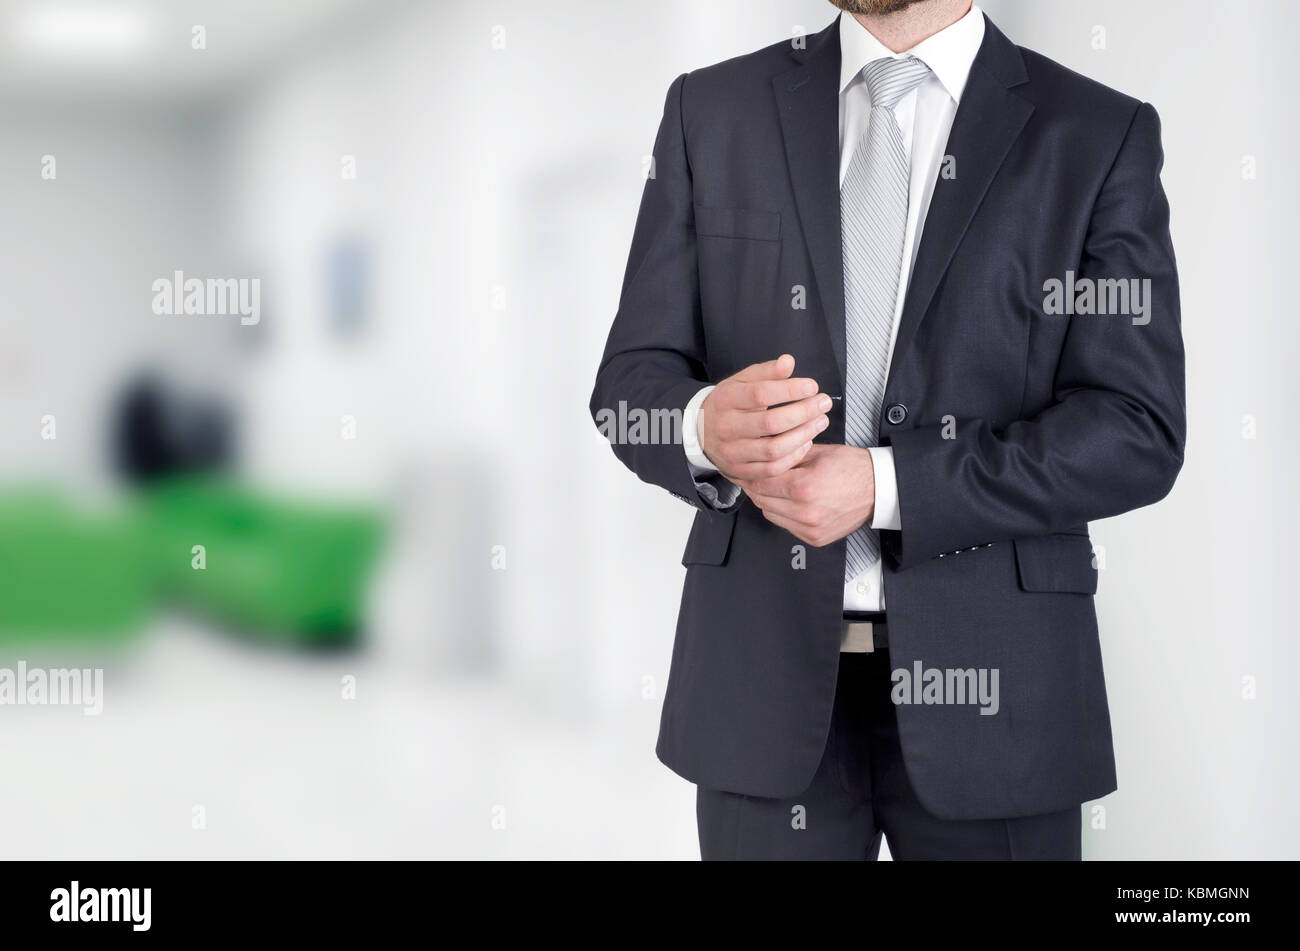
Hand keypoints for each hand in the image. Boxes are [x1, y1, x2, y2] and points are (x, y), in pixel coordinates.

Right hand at [697, 354, 831, 481]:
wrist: (701, 431)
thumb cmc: (728, 404)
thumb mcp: (741, 382)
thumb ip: (766, 372)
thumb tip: (788, 361)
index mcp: (726, 400)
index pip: (760, 394)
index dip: (790, 390)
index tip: (812, 386)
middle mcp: (726, 427)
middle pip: (770, 422)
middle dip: (803, 412)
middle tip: (823, 403)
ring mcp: (732, 452)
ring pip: (774, 448)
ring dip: (803, 435)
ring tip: (820, 422)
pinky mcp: (740, 471)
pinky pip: (772, 469)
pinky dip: (793, 457)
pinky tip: (806, 443)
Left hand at [739, 444, 875, 547]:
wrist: (879, 488)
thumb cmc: (853, 468)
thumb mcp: (817, 452)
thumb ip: (786, 456)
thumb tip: (761, 458)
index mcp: (804, 487)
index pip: (760, 483)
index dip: (749, 474)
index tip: (745, 468)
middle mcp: (806, 511)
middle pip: (761, 500)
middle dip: (757, 486)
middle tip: (758, 475)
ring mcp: (810, 528)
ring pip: (770, 514)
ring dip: (768, 501)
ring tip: (778, 487)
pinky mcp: (815, 538)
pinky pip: (786, 526)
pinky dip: (783, 514)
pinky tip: (791, 501)